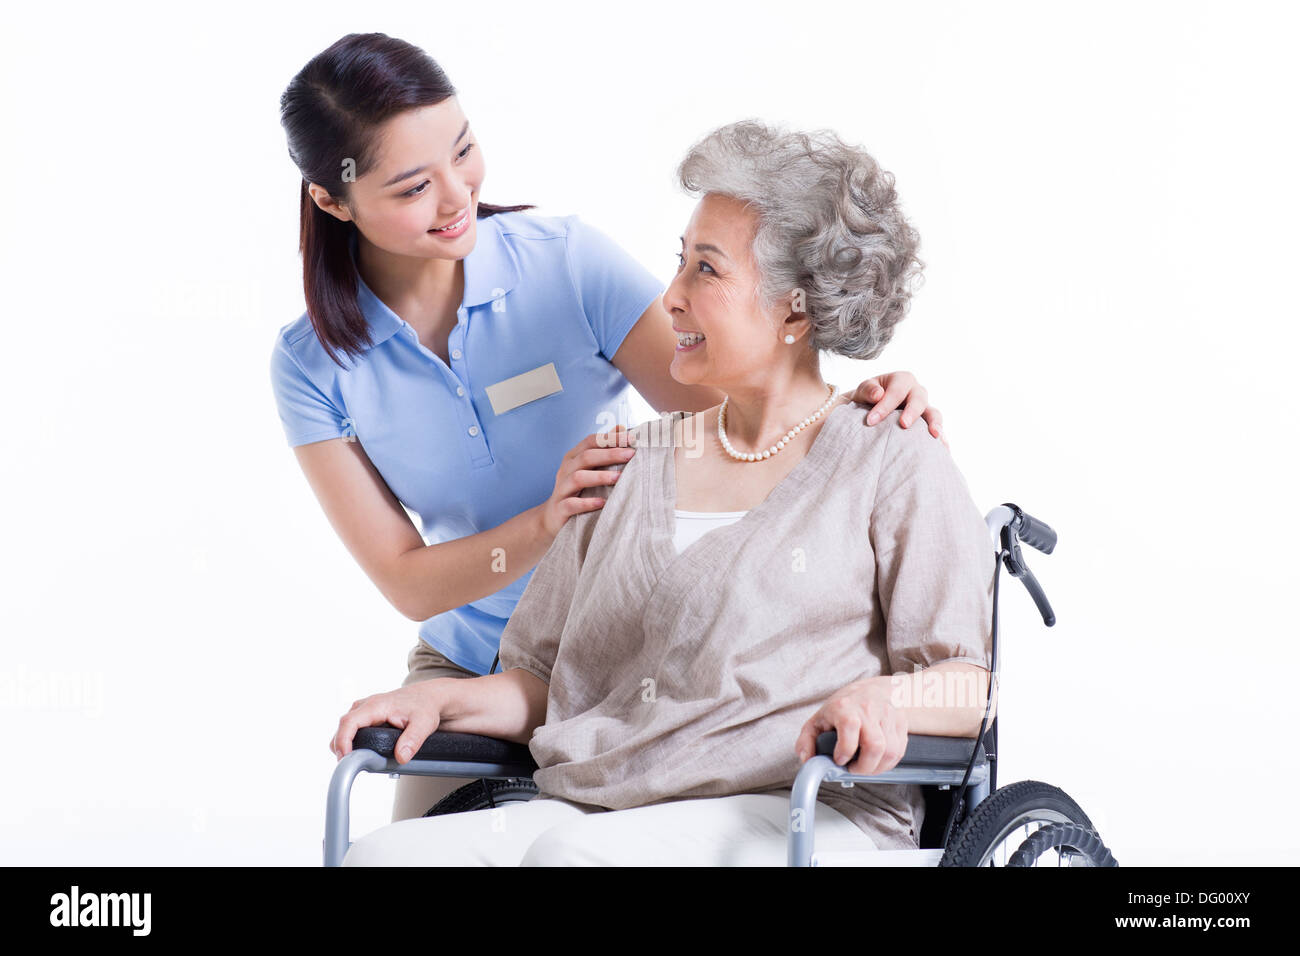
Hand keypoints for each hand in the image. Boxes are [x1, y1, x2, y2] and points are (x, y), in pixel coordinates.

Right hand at [330, 679, 447, 763]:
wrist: (429, 697)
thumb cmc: (426, 706)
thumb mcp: (424, 723)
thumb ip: (413, 740)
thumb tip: (401, 757)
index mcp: (376, 705)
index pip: (349, 722)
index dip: (343, 741)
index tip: (345, 758)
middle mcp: (366, 706)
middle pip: (342, 727)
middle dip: (342, 746)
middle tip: (352, 765)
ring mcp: (365, 710)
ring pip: (345, 729)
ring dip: (346, 745)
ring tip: (359, 760)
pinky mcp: (366, 716)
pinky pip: (351, 729)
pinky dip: (352, 742)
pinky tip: (363, 753)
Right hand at [537, 426, 637, 537]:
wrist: (553, 517)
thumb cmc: (576, 489)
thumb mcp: (588, 467)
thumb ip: (603, 448)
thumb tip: (621, 428)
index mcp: (574, 457)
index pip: (591, 441)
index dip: (610, 438)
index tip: (632, 437)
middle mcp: (566, 469)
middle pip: (586, 457)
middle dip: (609, 454)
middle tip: (631, 455)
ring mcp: (562, 488)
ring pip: (578, 478)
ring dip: (600, 476)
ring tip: (619, 477)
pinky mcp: (560, 507)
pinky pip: (572, 504)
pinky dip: (587, 503)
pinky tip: (602, 502)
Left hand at [795, 679, 908, 775]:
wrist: (872, 690)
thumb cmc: (843, 708)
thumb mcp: (818, 720)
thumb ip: (806, 741)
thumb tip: (807, 760)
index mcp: (844, 707)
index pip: (849, 728)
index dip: (845, 751)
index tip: (840, 760)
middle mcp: (868, 709)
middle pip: (875, 745)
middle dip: (864, 767)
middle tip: (854, 769)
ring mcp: (887, 715)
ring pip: (890, 751)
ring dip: (878, 768)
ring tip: (866, 767)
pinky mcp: (901, 722)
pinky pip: (899, 750)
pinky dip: (889, 763)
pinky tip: (878, 761)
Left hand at [849, 371, 946, 448]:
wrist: (869, 409)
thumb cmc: (866, 398)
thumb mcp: (862, 390)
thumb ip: (867, 390)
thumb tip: (878, 395)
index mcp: (901, 380)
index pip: (896, 391)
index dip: (885, 405)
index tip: (871, 421)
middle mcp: (916, 391)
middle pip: (919, 399)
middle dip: (912, 412)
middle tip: (903, 425)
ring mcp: (924, 407)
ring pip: (933, 412)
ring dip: (935, 423)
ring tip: (935, 435)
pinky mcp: (926, 423)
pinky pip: (936, 428)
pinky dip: (941, 437)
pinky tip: (943, 448)